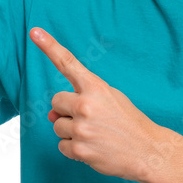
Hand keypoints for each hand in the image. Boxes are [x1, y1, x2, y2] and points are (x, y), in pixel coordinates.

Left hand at [29, 26, 170, 181]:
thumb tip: (51, 115)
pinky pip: (62, 146)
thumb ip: (81, 99)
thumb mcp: (111, 99)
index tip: (35, 32)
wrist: (148, 150)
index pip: (68, 63)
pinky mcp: (79, 149)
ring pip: (57, 126)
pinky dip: (74, 149)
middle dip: (67, 110)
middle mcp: (86, 105)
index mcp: (96, 87)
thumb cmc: (129, 123)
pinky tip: (93, 148)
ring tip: (94, 135)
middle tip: (90, 119)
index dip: (49, 46)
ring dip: (70, 131)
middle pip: (56, 102)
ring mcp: (81, 128)